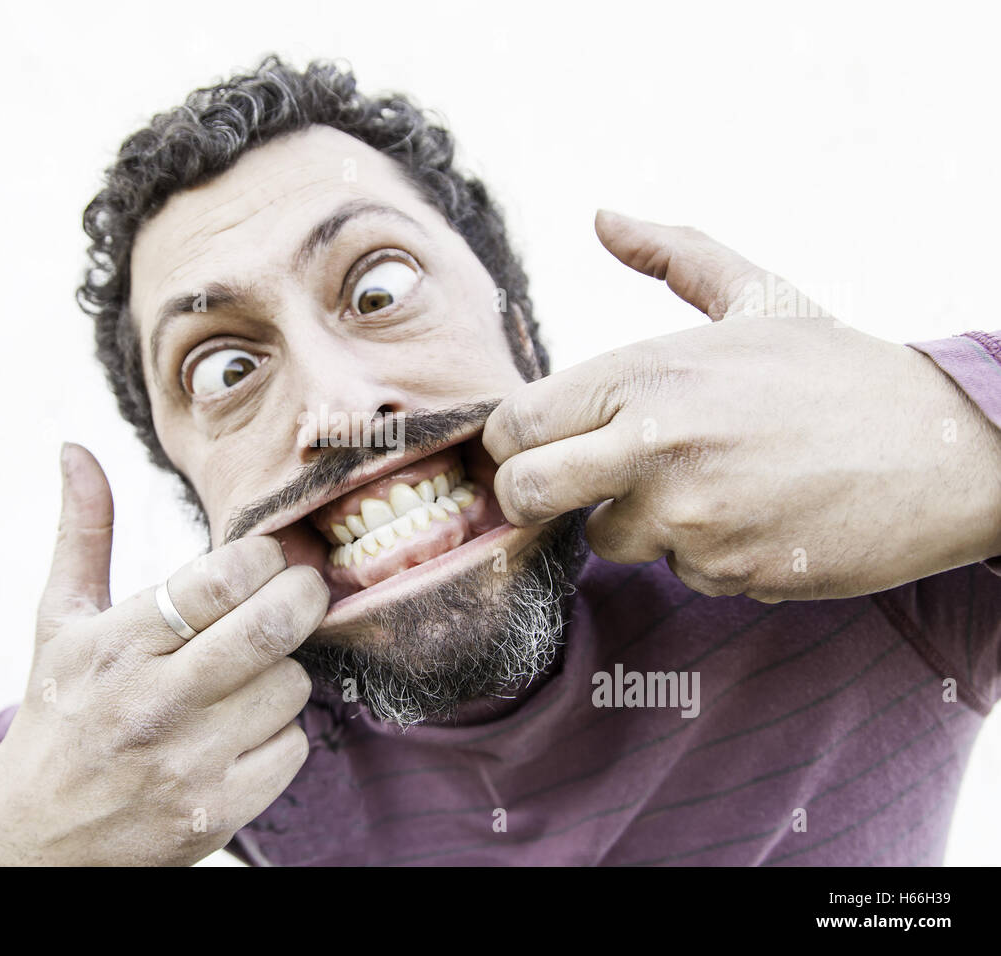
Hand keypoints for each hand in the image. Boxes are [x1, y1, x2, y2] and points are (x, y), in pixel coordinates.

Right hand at [0, 443, 325, 865]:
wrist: (34, 835)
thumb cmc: (58, 712)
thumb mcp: (59, 620)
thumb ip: (83, 532)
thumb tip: (76, 448)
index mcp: (116, 645)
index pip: (222, 580)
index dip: (265, 556)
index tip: (269, 555)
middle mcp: (152, 704)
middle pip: (271, 629)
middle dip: (304, 595)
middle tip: (304, 587)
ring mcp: (186, 764)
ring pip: (290, 686)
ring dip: (284, 670)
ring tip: (250, 671)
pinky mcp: (216, 814)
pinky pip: (293, 747)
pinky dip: (281, 732)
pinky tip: (245, 729)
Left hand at [483, 211, 1000, 601]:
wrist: (947, 449)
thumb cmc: (840, 370)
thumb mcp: (758, 296)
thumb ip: (672, 256)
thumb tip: (605, 217)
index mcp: (645, 374)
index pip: (515, 425)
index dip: (513, 441)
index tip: (537, 443)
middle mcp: (654, 447)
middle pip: (524, 494)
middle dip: (533, 496)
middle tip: (571, 484)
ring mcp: (690, 518)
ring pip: (605, 540)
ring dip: (637, 522)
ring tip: (704, 485)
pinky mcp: (728, 572)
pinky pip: (678, 574)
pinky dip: (703, 554)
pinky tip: (752, 517)